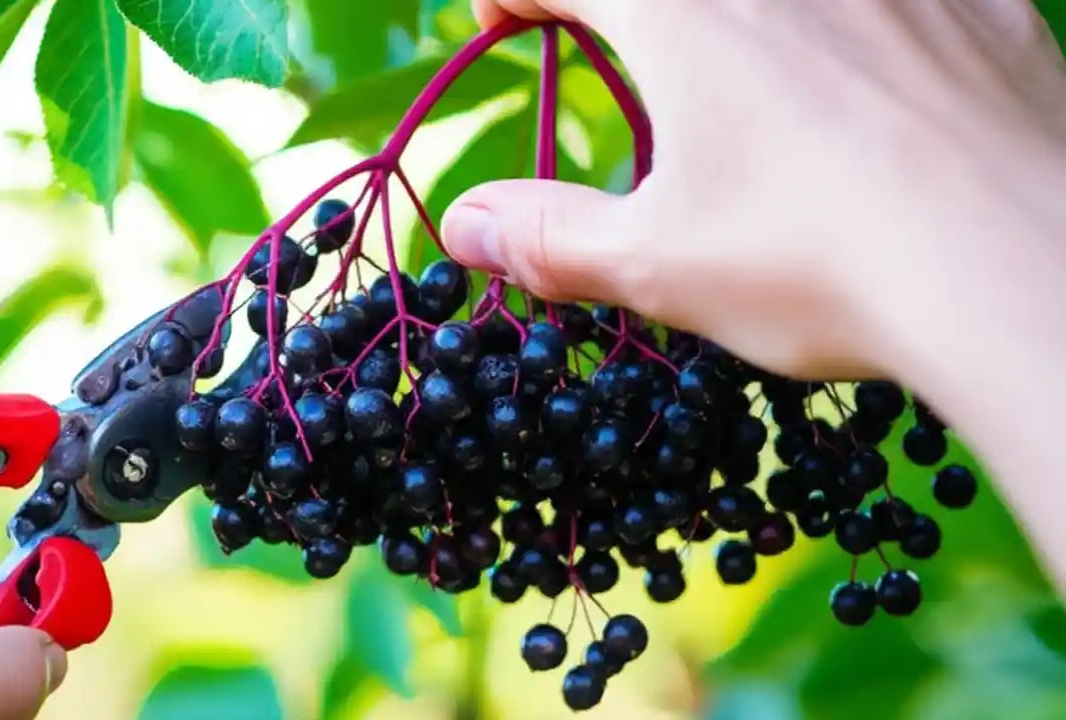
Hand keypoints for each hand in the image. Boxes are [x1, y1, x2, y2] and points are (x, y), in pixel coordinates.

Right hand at [449, 1, 1065, 592]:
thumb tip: (463, 225)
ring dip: (726, 17)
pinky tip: (860, 83)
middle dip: (617, 6)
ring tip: (734, 87)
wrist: (1021, 268)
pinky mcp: (976, 0)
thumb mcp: (660, 266)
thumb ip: (550, 236)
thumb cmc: (822, 265)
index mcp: (682, 14)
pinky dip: (843, 24)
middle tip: (609, 44)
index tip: (501, 24)